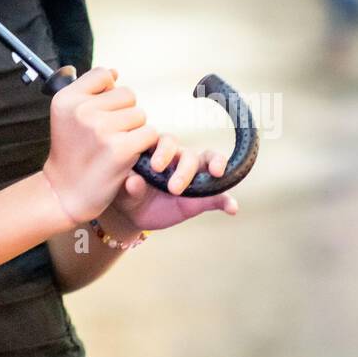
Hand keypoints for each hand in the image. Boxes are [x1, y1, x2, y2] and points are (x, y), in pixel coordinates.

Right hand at [43, 65, 162, 225]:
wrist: (64, 192)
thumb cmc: (71, 152)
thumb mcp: (66, 114)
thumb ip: (88, 90)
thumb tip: (115, 72)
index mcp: (66, 98)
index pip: (104, 75)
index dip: (108, 93)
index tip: (98, 114)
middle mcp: (81, 110)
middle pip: (127, 94)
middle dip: (124, 113)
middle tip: (107, 134)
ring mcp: (100, 129)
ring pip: (140, 114)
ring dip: (134, 130)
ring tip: (114, 146)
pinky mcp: (119, 149)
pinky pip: (149, 133)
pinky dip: (143, 145)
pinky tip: (126, 156)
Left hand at [108, 140, 239, 232]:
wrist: (134, 213)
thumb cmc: (127, 194)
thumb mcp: (125, 193)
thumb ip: (130, 187)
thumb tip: (133, 182)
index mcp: (157, 154)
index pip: (166, 143)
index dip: (164, 151)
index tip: (156, 167)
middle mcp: (177, 160)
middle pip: (188, 154)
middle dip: (183, 169)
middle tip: (173, 188)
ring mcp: (193, 177)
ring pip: (207, 163)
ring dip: (214, 165)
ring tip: (217, 174)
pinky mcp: (202, 198)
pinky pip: (218, 196)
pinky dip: (227, 200)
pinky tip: (232, 208)